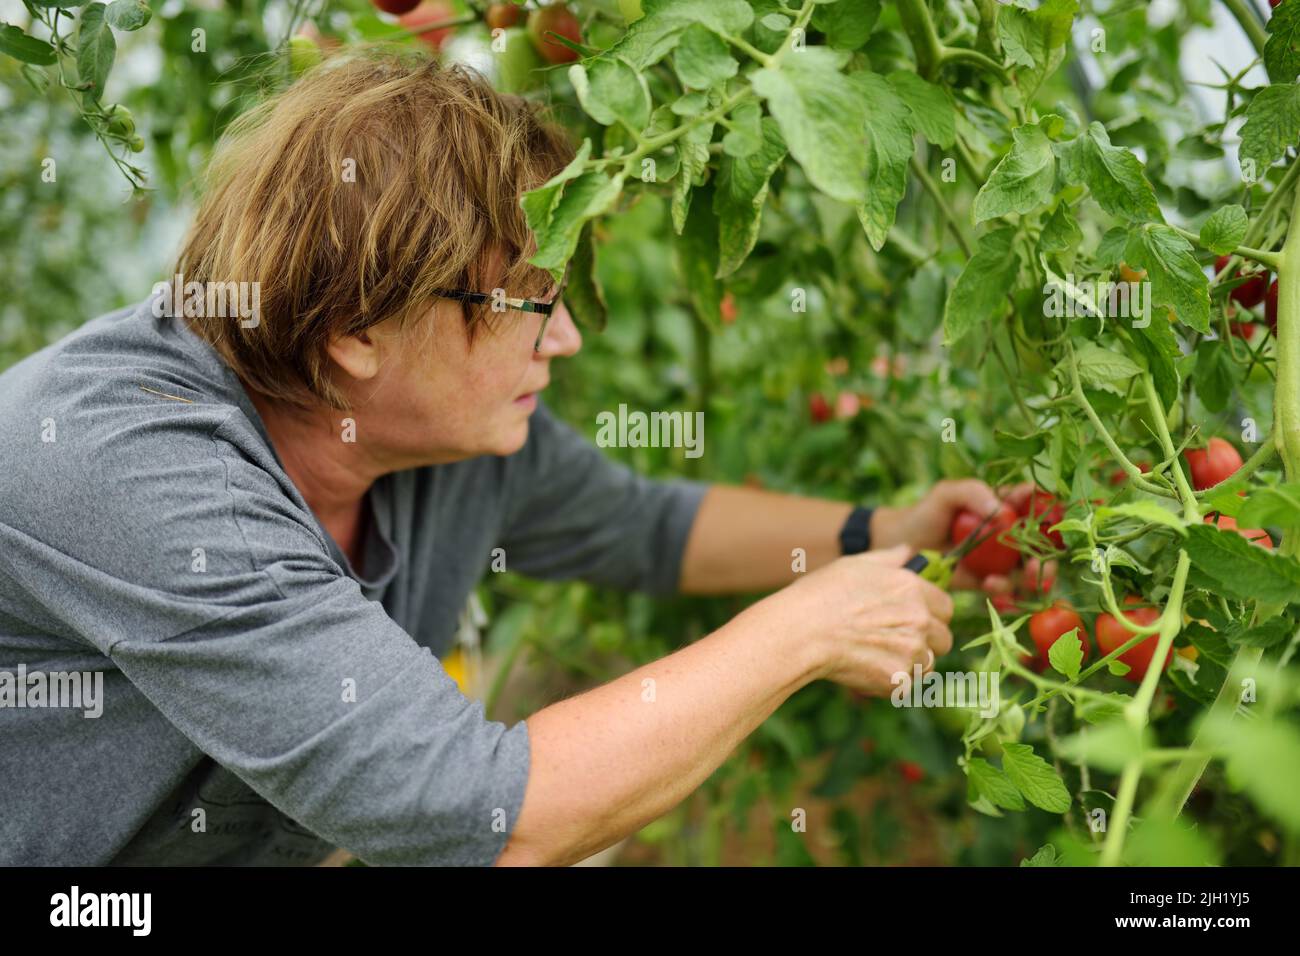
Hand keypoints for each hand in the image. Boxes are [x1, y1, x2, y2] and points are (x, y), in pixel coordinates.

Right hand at [766, 545, 953, 697]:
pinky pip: (906, 684)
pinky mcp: (898, 679)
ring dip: (909, 663)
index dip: (931, 615)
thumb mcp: (856, 564)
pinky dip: (891, 681)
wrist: (800, 632)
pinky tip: (866, 668)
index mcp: (911, 588)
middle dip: (925, 642)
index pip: (946, 607)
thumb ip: (890, 558)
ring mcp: (911, 651)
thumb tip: (909, 551)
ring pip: (927, 664)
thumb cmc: (821, 595)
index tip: (914, 620)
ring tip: (876, 655)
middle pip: (943, 638)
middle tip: (893, 641)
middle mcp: (918, 618)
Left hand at [869, 480, 1044, 592]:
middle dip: (1048, 558)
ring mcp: (999, 559)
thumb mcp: (947, 494)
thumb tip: (1003, 512)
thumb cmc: (925, 513)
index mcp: (1002, 505)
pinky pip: (1007, 590)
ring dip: (1031, 579)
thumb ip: (974, 492)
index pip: (1035, 505)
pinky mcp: (985, 581)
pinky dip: (1007, 592)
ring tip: (1016, 579)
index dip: (1049, 511)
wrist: (901, 545)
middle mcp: (1007, 533)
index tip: (1049, 519)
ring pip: (1030, 572)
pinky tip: (991, 586)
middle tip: (1039, 566)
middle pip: (1042, 546)